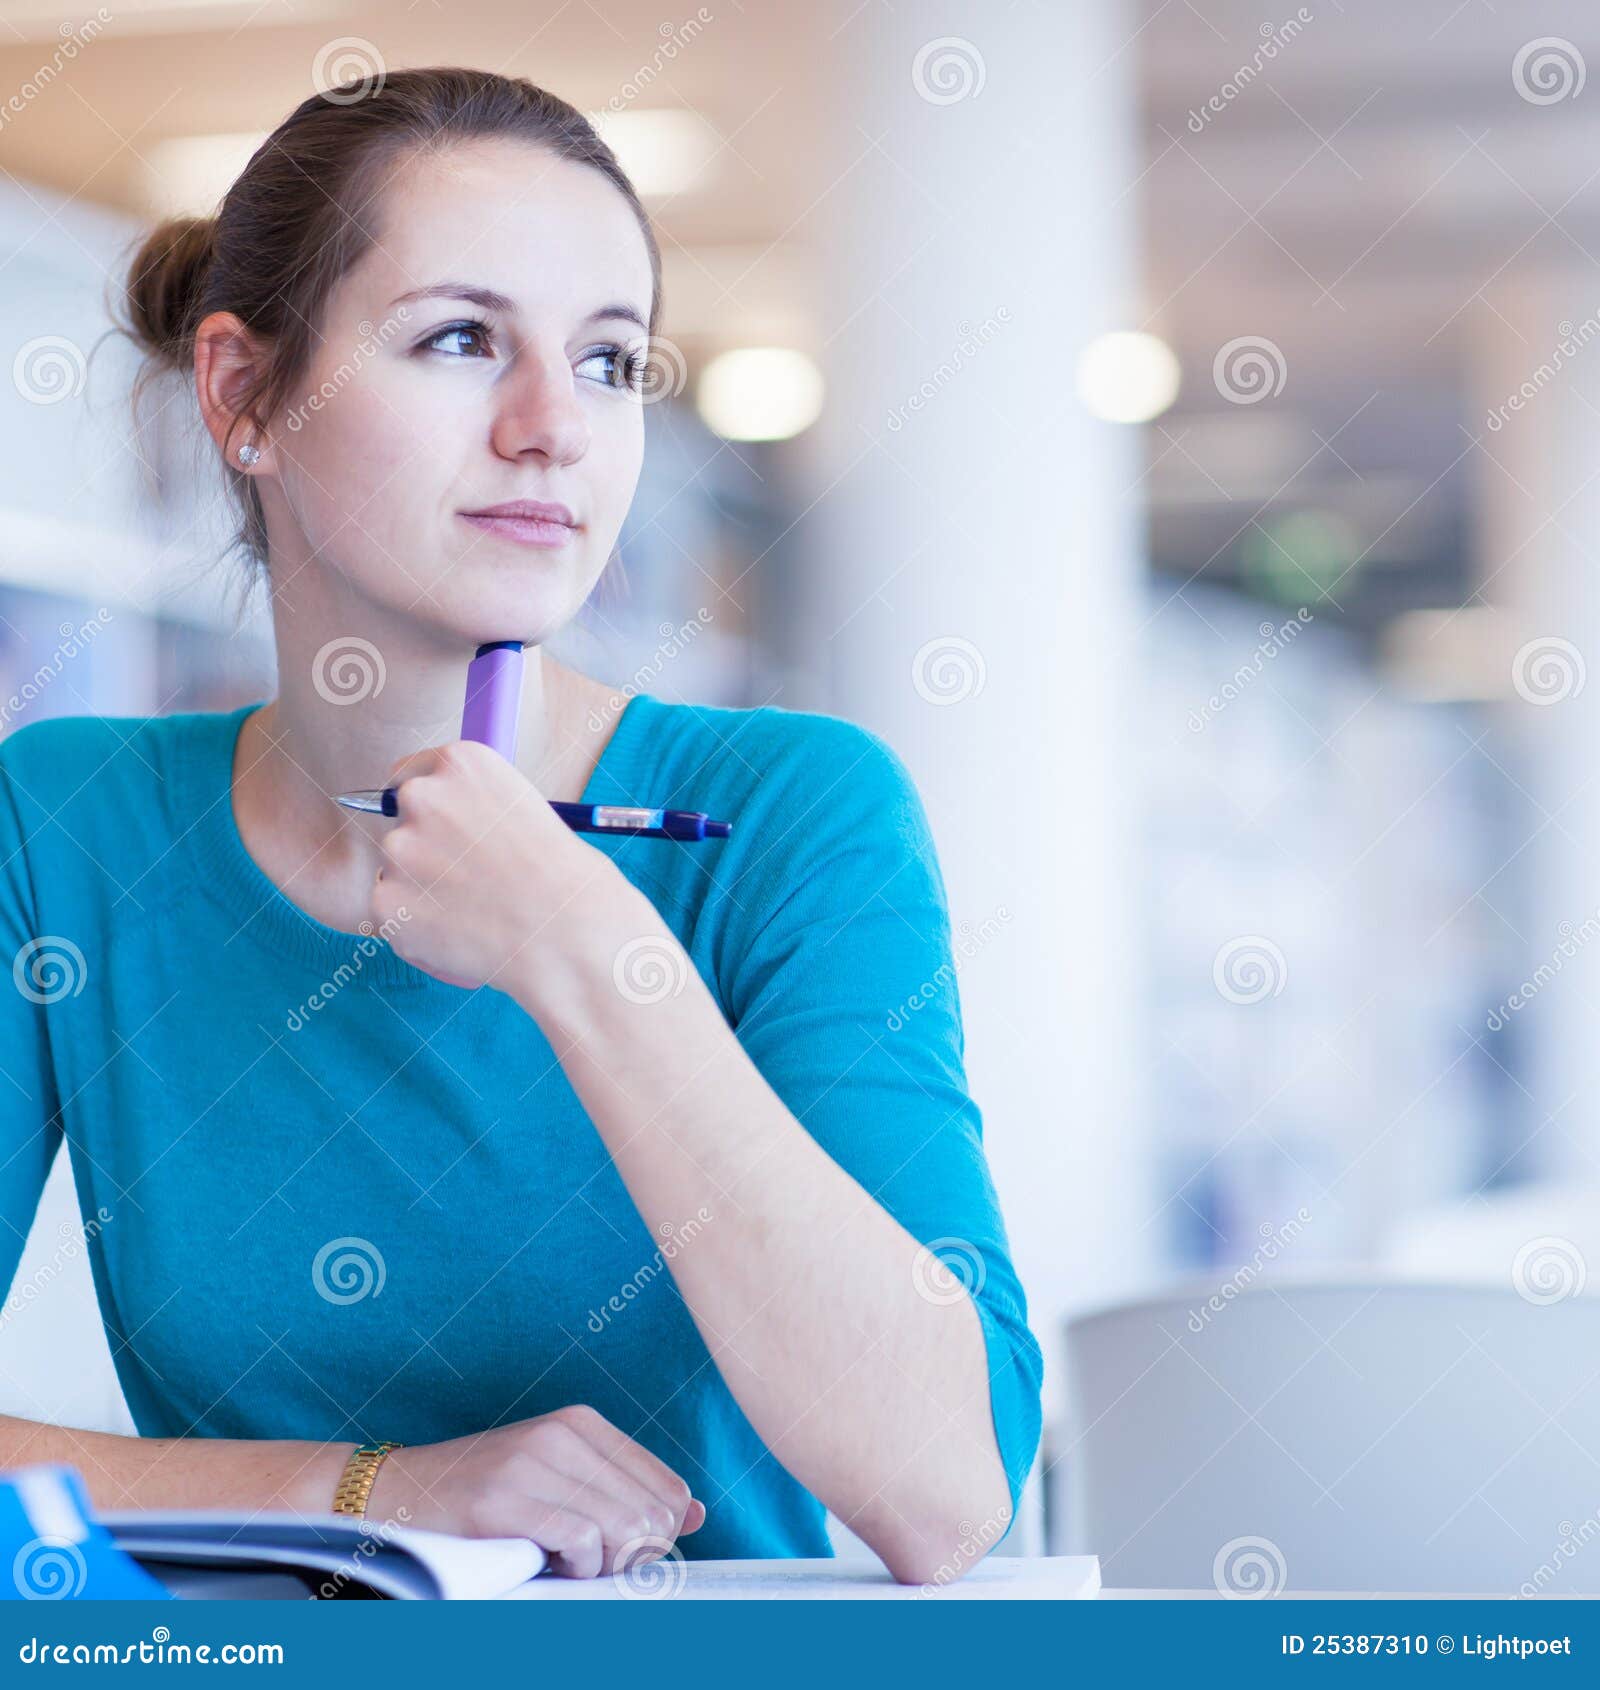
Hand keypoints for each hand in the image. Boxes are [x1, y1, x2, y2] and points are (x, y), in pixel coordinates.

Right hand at [363, 1406, 706, 1578]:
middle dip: (631, 1555)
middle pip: (652, 1513)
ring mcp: (534, 1461)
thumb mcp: (563, 1480)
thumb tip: (696, 1514)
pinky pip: (582, 1543)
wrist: (397, 1494)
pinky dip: (575, 1569)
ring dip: (602, 1566)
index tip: (619, 1553)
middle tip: (590, 1564)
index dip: (657, 1536)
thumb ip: (626, 1492)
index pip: (668, 1489)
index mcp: (584, 1423)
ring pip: (623, 1528)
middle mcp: (564, 1432)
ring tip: (566, 1562)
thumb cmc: (485, 1497)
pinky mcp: (505, 1499)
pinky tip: (545, 1563)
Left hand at [367, 738, 623, 993]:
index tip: (443, 830)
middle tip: (467, 881)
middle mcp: (422, 796)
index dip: (431, 808)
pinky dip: (419, 929)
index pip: (411, 774)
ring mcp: (399, 850)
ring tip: (477, 914)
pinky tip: (461, 937)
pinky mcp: (385, 902)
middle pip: (401, 821)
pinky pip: (394, 915)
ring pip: (399, 872)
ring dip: (424, 891)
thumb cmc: (566, 879)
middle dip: (425, 849)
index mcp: (461, 762)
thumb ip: (478, 810)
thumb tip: (451, 830)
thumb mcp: (527, 811)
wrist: (567, 935)